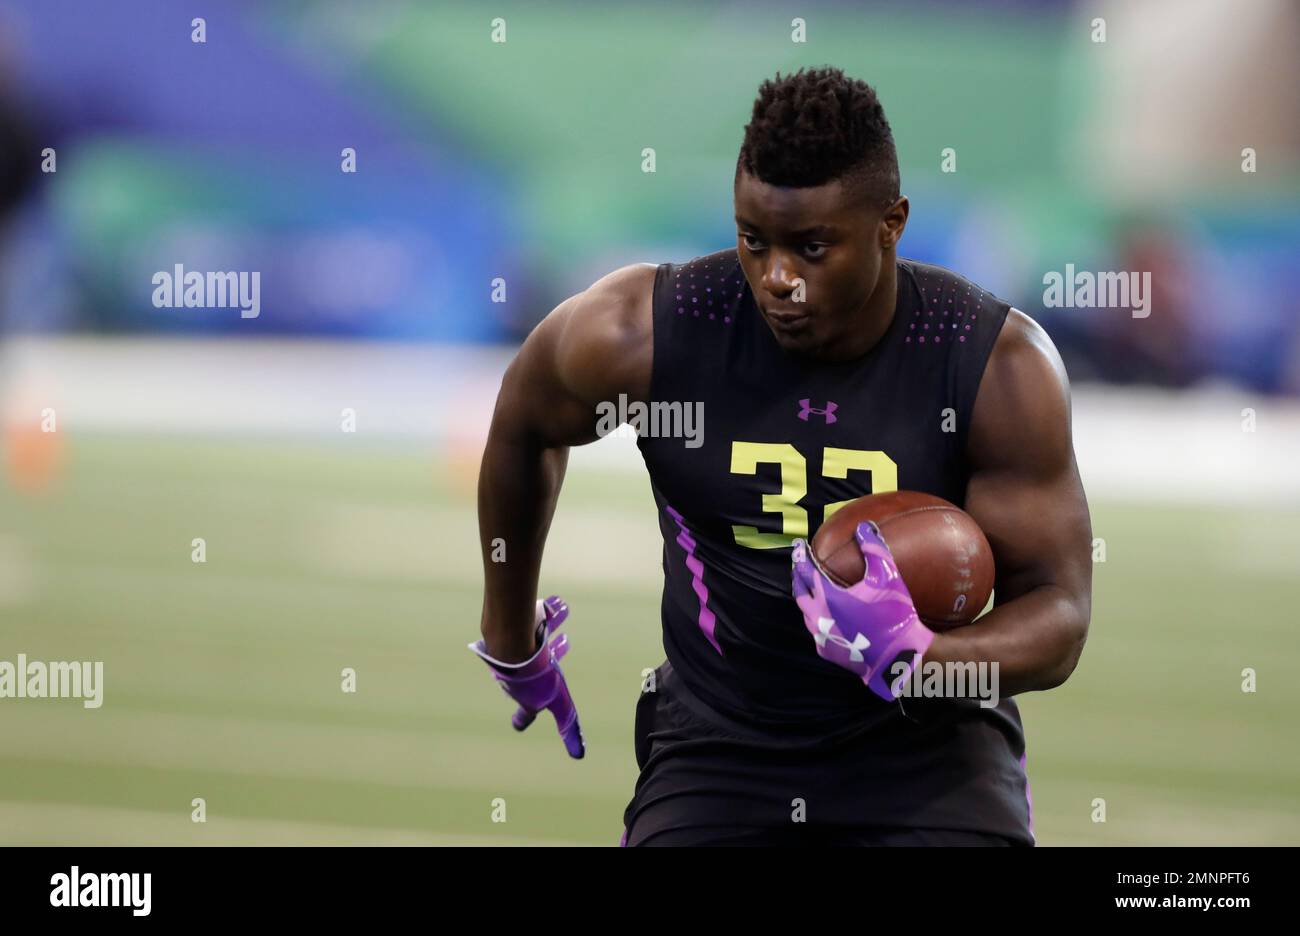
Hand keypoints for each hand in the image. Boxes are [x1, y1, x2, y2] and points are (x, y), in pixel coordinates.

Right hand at [468, 595, 584, 758]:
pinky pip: (531, 623)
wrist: (511, 640)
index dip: (524, 720)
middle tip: (564, 647)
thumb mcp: (559, 704)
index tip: (519, 725)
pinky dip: (545, 615)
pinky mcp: (506, 631)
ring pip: (533, 642)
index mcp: (523, 696)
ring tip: (564, 617)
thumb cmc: (534, 675)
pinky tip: (558, 605)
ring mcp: (507, 653)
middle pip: (534, 672)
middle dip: (550, 661)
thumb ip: (569, 727)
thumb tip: (579, 756)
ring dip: (550, 633)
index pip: (525, 714)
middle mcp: (513, 677)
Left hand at [791, 521, 934, 701]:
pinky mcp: (828, 652)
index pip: (806, 571)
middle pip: (800, 593)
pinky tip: (823, 617)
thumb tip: (864, 526)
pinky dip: (816, 619)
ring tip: (808, 589)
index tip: (797, 545)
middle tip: (797, 565)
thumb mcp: (887, 576)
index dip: (800, 556)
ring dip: (805, 599)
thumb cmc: (894, 615)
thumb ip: (874, 548)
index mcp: (828, 597)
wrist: (899, 657)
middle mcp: (818, 617)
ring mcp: (821, 636)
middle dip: (797, 577)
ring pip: (805, 614)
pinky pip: (816, 631)